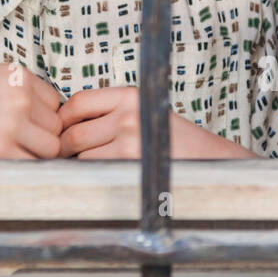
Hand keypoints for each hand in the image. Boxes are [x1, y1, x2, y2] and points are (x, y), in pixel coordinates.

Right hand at [0, 64, 62, 158]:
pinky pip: (31, 163)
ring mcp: (12, 123)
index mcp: (19, 75)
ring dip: (39, 152)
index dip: (45, 115)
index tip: (32, 122)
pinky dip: (25, 165)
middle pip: (56, 125)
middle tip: (24, 139)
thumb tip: (47, 115)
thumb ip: (21, 90)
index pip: (55, 102)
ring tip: (17, 149)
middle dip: (44, 134)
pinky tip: (8, 158)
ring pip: (51, 146)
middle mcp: (20, 97)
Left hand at [58, 87, 259, 158]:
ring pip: (80, 156)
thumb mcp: (146, 112)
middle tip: (69, 160)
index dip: (63, 119)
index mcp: (131, 96)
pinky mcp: (131, 166)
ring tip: (90, 171)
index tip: (62, 132)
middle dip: (65, 149)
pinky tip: (103, 179)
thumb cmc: (177, 142)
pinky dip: (93, 177)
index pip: (78, 102)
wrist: (215, 162)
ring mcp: (129, 141)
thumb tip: (65, 127)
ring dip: (78, 166)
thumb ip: (111, 114)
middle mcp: (128, 115)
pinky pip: (96, 172)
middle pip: (72, 132)